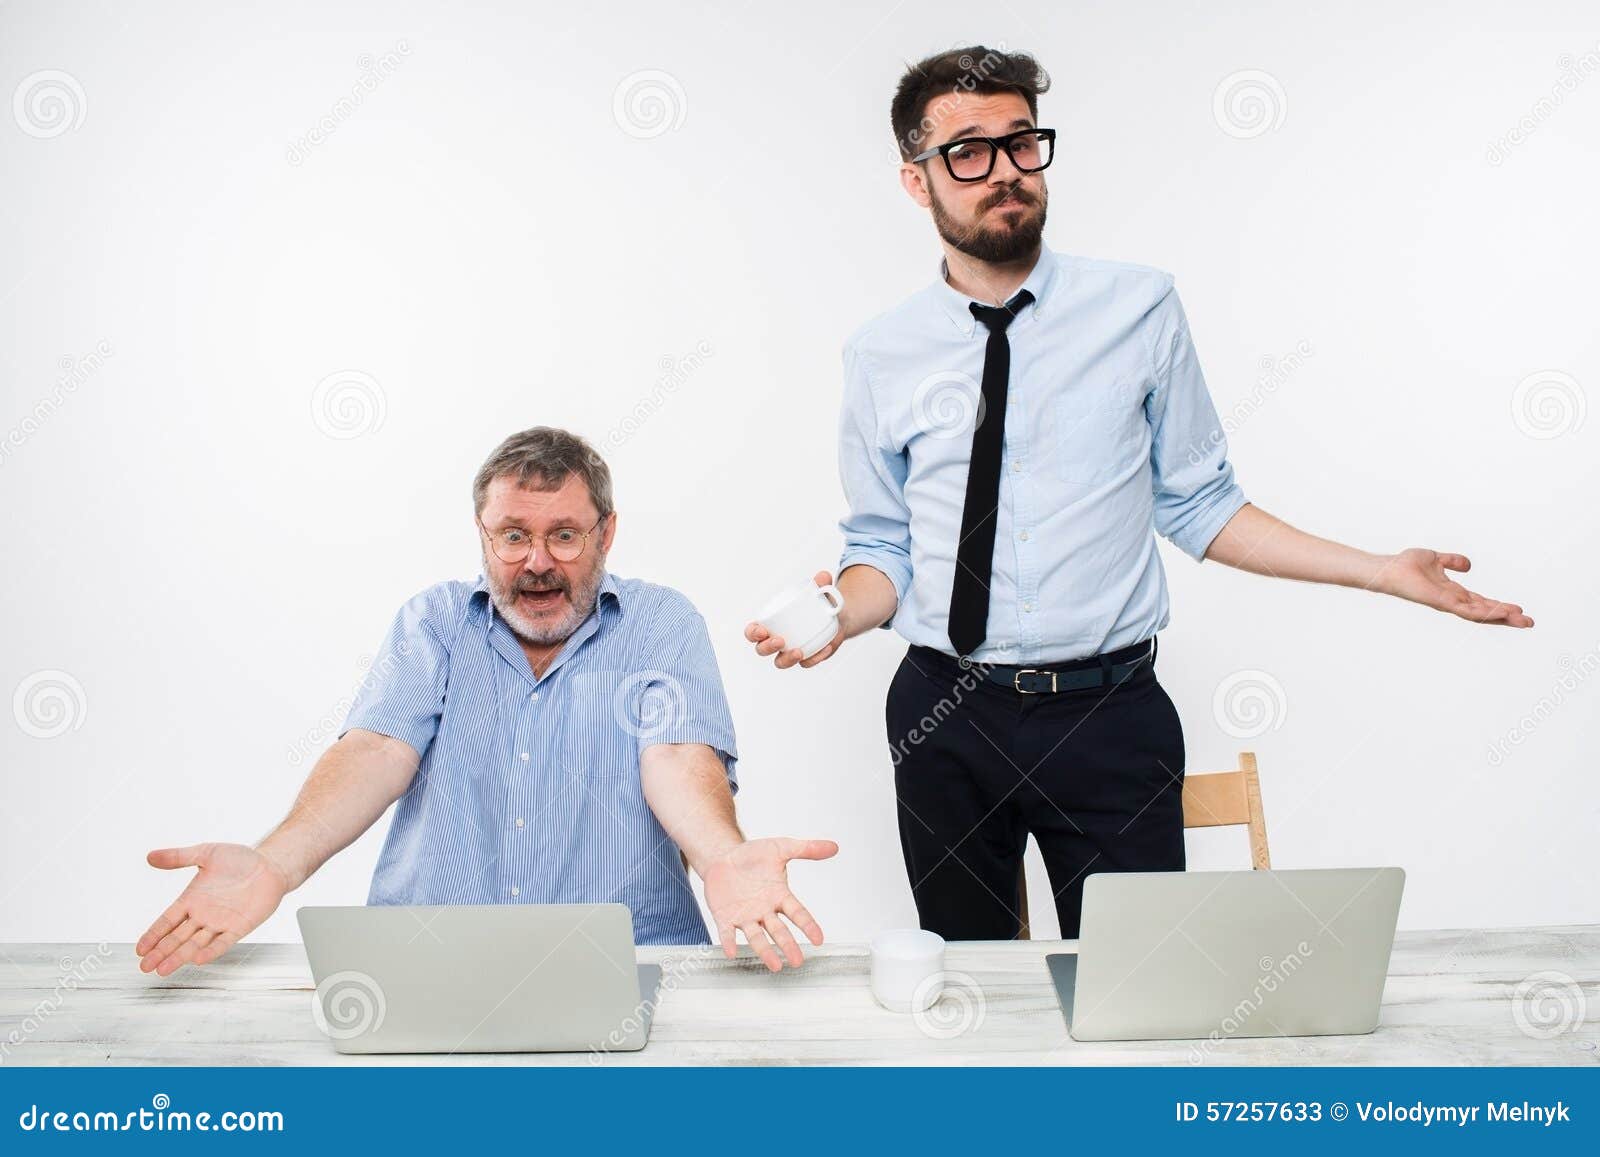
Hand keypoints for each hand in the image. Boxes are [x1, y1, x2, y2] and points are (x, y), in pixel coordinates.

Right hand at [136, 843, 290, 975]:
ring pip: (195, 944)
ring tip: (163, 969)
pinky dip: (211, 951)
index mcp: (192, 899)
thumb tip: (151, 856)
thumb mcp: (206, 854)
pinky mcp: (240, 927)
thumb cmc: (240, 860)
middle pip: (177, 937)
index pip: (167, 921)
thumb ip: (179, 857)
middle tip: (145, 967)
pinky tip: (197, 959)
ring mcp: (221, 923)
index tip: (140, 949)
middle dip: (161, 952)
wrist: (270, 864)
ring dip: (179, 956)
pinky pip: (223, 942)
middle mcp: (203, 915)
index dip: (153, 934)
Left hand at [701, 837, 838, 970]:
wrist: (723, 857)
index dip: (808, 925)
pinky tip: (732, 952)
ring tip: (775, 965)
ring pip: (756, 936)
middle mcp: (765, 910)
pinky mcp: (725, 917)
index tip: (819, 939)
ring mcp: (745, 916)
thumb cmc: (752, 856)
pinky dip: (729, 942)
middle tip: (797, 961)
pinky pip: (727, 932)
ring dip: (765, 951)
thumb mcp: (780, 847)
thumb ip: (806, 849)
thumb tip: (833, 847)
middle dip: (788, 945)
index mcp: (779, 896)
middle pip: (779, 930)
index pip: (797, 913)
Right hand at [745, 571, 843, 668]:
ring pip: (781, 662)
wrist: (839, 617)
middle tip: (780, 640)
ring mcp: (790, 651)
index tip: (762, 630)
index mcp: (771, 624)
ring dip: (787, 659)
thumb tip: (824, 575)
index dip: (752, 633)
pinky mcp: (808, 658)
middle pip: (762, 650)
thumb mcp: (818, 593)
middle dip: (767, 647)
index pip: (752, 632)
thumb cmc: (818, 603)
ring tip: (798, 652)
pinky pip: (808, 662)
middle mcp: (777, 640)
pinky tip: (826, 647)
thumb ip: (820, 584)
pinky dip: (816, 656)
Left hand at [1376, 548, 1532, 626]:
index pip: (1481, 602)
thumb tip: (1469, 565)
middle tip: (1529, 622)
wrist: (1389, 569)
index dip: (1499, 606)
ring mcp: (1447, 603)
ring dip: (1500, 617)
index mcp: (1453, 592)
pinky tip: (1498, 612)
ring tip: (1521, 620)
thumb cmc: (1406, 565)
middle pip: (1484, 612)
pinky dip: (1483, 611)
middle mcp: (1452, 600)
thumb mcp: (1436, 559)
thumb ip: (1452, 561)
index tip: (1519, 609)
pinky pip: (1465, 610)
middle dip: (1506, 617)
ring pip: (1479, 614)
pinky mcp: (1441, 602)